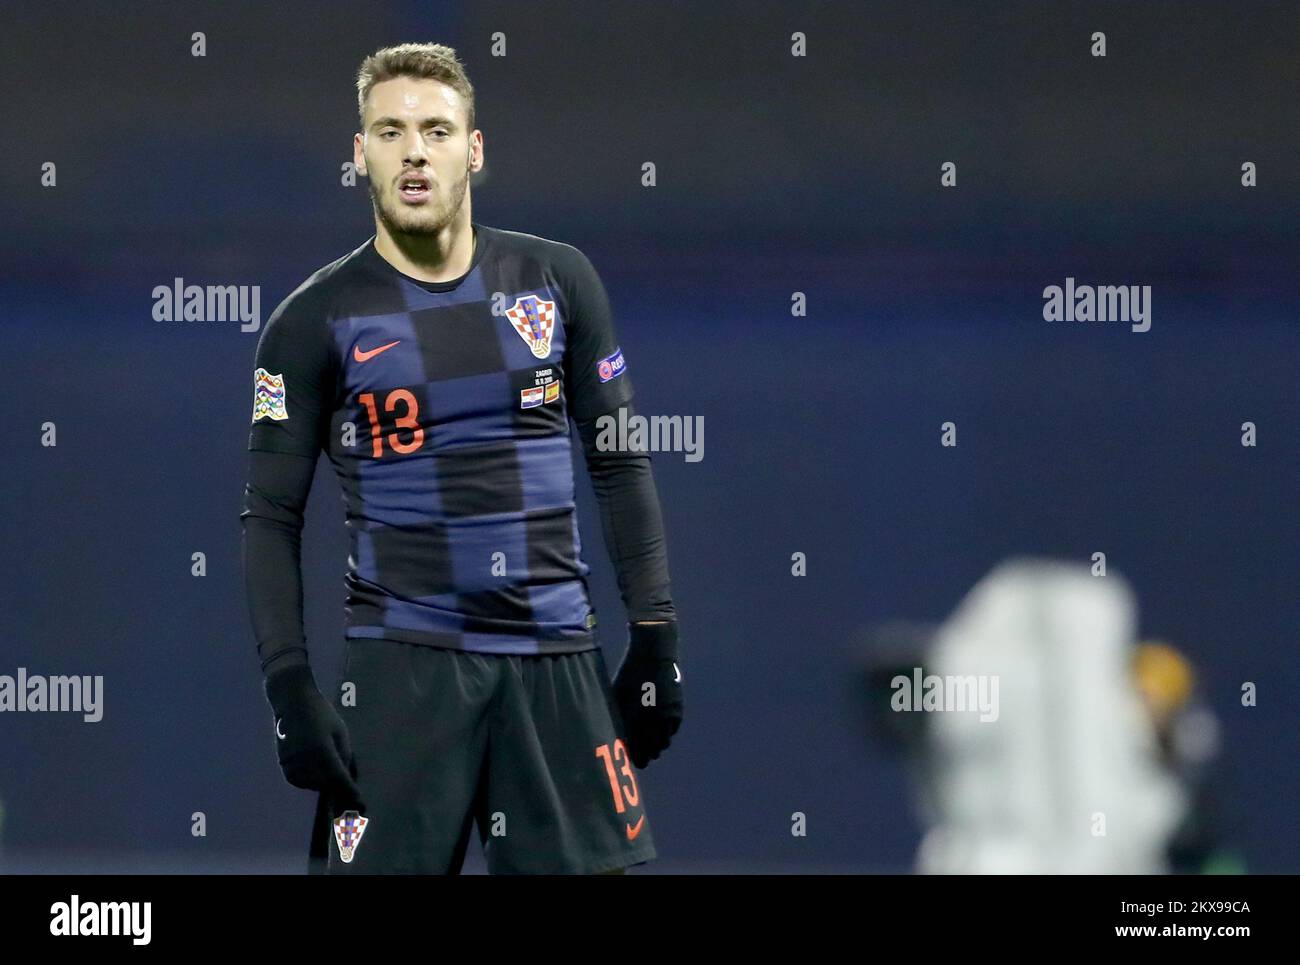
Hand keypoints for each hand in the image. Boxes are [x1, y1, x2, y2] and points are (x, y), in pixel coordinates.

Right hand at [264, 664, 365, 811]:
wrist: (293, 702)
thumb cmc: (322, 714)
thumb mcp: (340, 732)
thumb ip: (345, 757)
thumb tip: (349, 779)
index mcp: (322, 749)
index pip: (338, 777)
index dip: (350, 792)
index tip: (360, 803)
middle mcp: (305, 758)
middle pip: (327, 784)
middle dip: (339, 788)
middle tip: (349, 791)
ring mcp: (292, 762)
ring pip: (314, 785)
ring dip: (325, 783)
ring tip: (328, 768)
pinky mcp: (284, 765)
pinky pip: (302, 782)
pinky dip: (310, 780)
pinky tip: (315, 768)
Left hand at [612, 622, 682, 767]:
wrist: (655, 654)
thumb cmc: (629, 674)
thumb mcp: (618, 694)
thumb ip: (618, 716)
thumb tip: (616, 735)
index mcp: (635, 717)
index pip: (636, 749)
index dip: (634, 758)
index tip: (631, 761)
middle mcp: (653, 720)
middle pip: (652, 751)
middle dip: (646, 755)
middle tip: (642, 757)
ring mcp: (667, 715)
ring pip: (664, 743)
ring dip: (656, 746)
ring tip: (650, 745)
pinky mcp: (677, 710)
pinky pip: (672, 731)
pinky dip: (665, 733)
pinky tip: (659, 730)